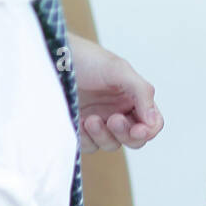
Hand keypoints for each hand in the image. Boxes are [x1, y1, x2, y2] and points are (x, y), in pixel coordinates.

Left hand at [69, 34, 162, 151]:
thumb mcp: (119, 70)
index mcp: (134, 98)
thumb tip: (152, 120)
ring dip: (103, 135)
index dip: (148, 130)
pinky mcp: (80, 129)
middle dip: (125, 133)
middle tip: (113, 120)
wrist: (53, 59)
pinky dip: (86, 138)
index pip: (152, 123)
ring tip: (90, 119)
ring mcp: (100, 122)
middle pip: (135, 139)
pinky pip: (90, 146)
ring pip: (112, 145)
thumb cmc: (86, 58)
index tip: (137, 130)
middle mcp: (120, 111)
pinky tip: (79, 120)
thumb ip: (142, 92)